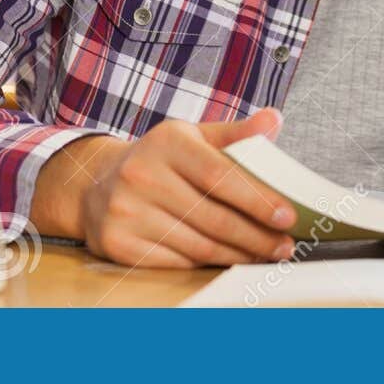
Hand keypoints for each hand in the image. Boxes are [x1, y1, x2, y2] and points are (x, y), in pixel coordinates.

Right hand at [36, 109, 298, 267]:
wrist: (97, 184)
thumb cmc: (161, 159)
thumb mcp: (193, 137)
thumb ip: (236, 133)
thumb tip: (274, 120)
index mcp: (167, 142)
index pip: (219, 174)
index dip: (256, 198)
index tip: (287, 215)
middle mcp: (142, 175)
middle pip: (213, 216)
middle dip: (256, 235)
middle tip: (285, 245)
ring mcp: (126, 211)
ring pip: (198, 245)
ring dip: (239, 254)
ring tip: (266, 254)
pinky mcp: (118, 243)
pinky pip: (177, 262)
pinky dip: (209, 264)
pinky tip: (231, 260)